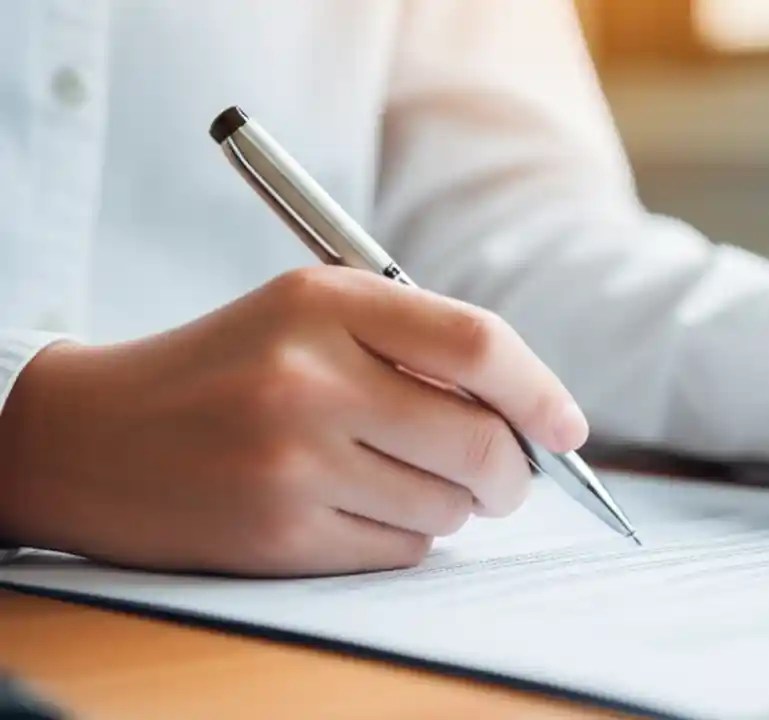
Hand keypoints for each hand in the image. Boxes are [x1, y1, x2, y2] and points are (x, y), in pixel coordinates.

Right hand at [0, 267, 587, 575]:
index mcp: (326, 302)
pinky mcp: (279, 533)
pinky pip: (402, 549)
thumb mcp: (310, 313)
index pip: (476, 344)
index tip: (567, 428)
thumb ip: (416, 342)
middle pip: (480, 441)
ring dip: (450, 504)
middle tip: (506, 478)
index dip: (540, 390)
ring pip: (448, 506)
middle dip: (512, 472)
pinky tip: (354, 509)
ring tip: (398, 479)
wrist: (94, 436)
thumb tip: (530, 413)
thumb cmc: (227, 369)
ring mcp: (292, 460)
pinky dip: (404, 536)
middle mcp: (310, 377)